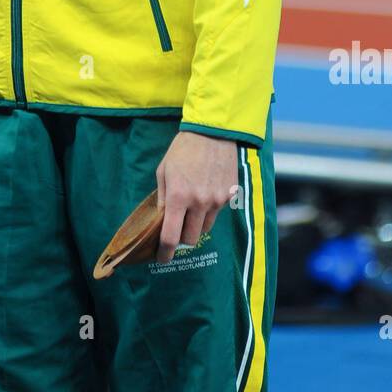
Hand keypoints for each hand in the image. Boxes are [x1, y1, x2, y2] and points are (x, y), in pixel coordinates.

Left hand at [155, 132, 238, 263]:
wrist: (213, 132)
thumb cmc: (183, 149)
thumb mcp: (164, 170)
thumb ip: (163, 197)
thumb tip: (162, 218)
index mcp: (179, 197)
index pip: (171, 237)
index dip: (165, 252)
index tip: (162, 258)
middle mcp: (199, 203)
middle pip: (190, 238)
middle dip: (181, 238)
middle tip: (177, 228)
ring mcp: (217, 200)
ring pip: (205, 228)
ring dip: (196, 224)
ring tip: (192, 206)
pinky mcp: (230, 196)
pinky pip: (217, 213)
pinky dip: (209, 210)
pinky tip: (206, 192)